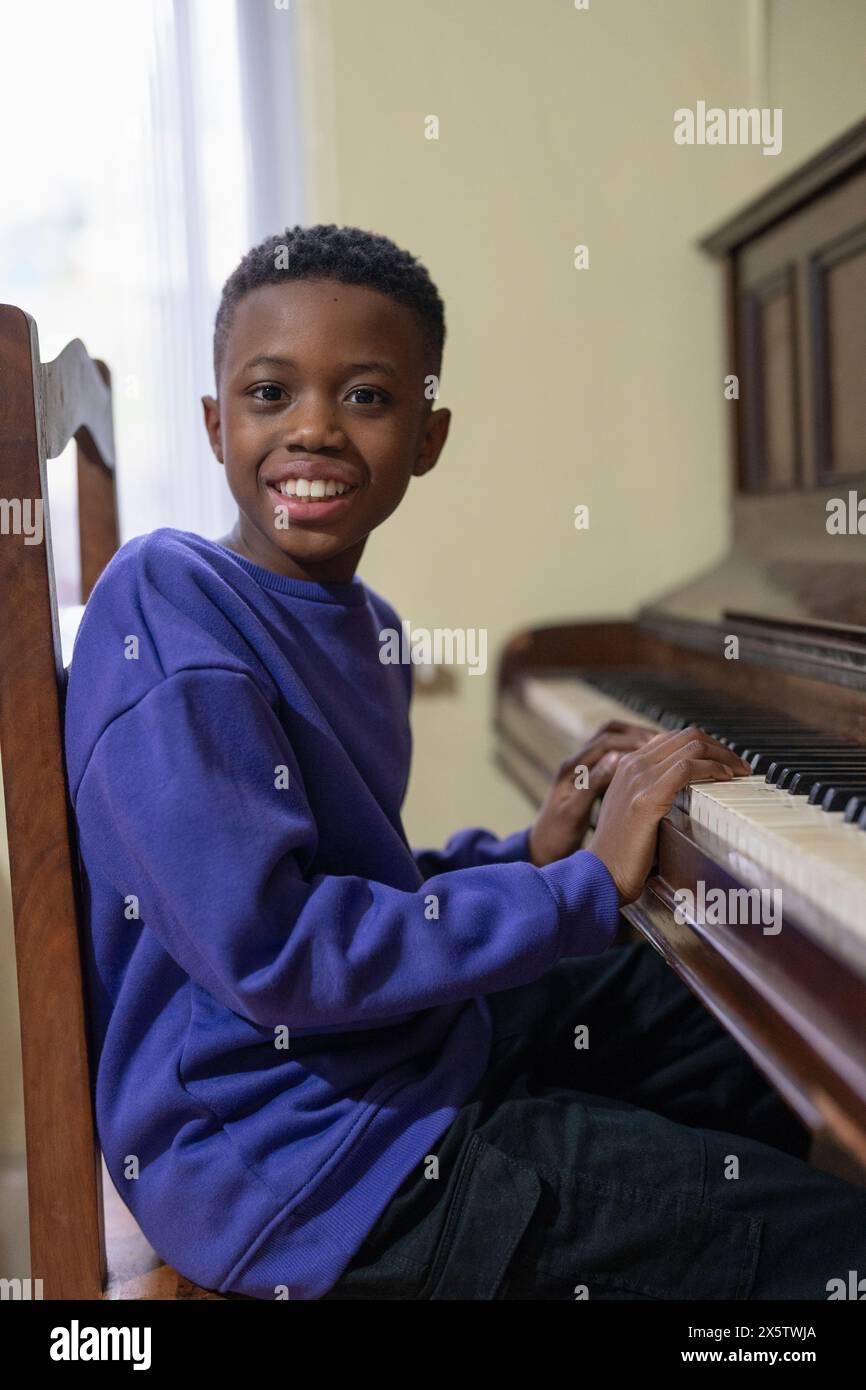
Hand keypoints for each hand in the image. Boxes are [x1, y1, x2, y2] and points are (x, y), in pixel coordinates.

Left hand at [528, 720, 655, 866]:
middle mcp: (577, 763)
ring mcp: (583, 770)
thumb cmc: (555, 835)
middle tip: (669, 739)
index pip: (606, 741)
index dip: (634, 739)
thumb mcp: (573, 812)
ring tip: (664, 747)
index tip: (659, 742)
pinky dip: (633, 756)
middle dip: (639, 733)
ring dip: (637, 741)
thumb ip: (592, 785)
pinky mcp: (590, 780)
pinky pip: (614, 758)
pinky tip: (651, 766)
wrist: (542, 848)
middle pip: (611, 734)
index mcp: (571, 768)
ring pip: (614, 743)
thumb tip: (616, 758)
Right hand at [589, 725, 750, 903]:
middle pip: (687, 735)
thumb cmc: (620, 849)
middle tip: (740, 764)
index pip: (674, 738)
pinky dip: (712, 768)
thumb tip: (685, 785)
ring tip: (740, 771)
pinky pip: (687, 768)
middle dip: (720, 747)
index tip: (726, 761)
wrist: (601, 871)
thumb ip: (652, 790)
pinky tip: (725, 778)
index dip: (706, 745)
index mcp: (629, 764)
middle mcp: (633, 764)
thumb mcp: (633, 808)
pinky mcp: (647, 797)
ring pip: (691, 746)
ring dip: (724, 756)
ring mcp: (639, 778)